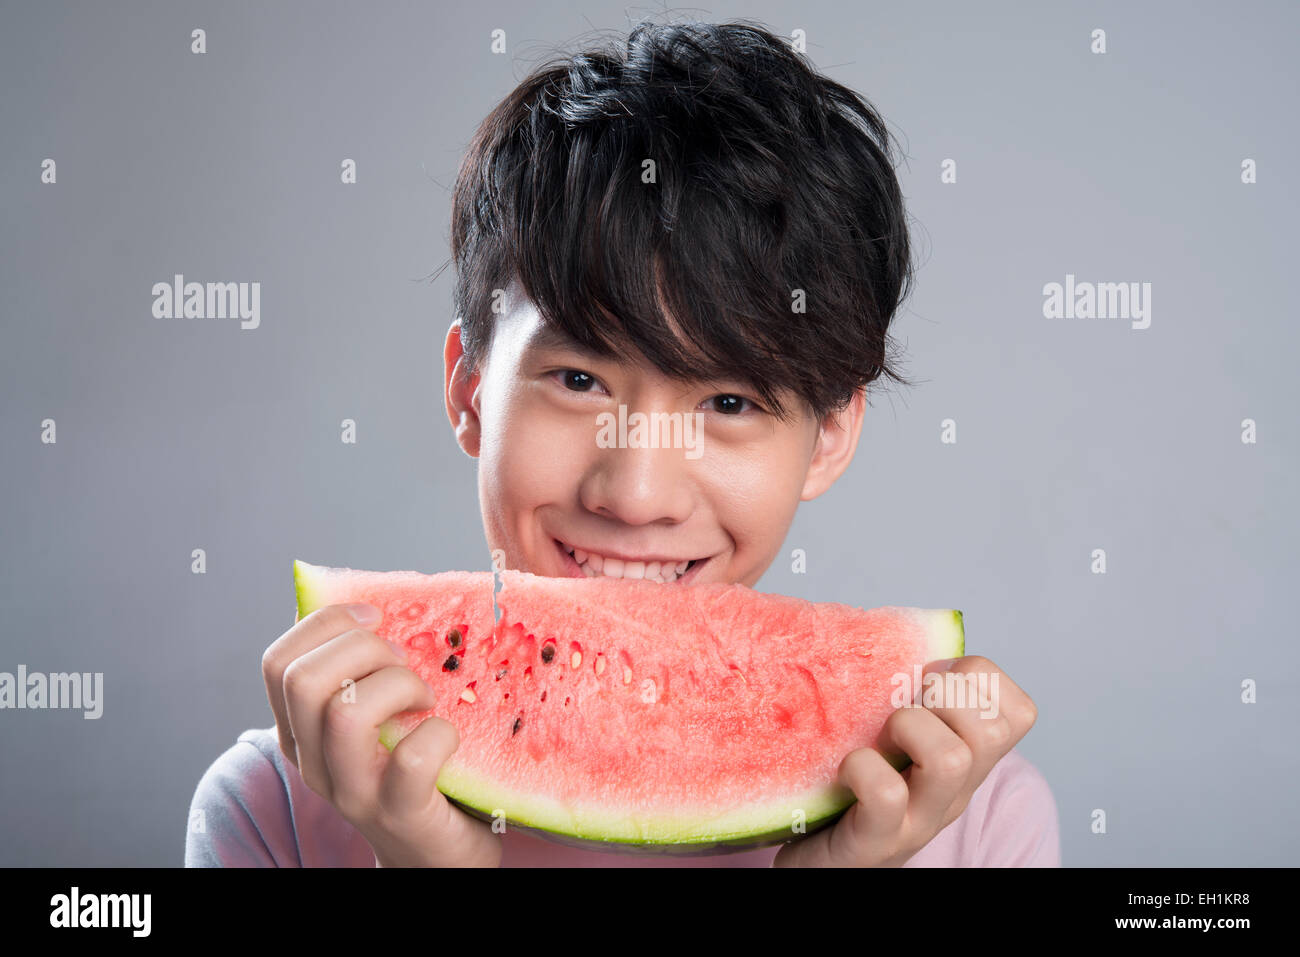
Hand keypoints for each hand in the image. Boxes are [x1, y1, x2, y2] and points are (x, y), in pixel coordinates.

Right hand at [261, 602, 500, 866]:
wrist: (435, 857)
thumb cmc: (413, 773)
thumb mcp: (373, 721)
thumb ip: (362, 674)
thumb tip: (378, 606)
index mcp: (300, 733)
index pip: (276, 662)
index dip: (325, 624)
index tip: (374, 618)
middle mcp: (313, 763)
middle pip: (303, 680)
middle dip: (362, 648)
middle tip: (404, 661)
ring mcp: (352, 792)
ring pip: (345, 713)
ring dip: (397, 685)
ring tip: (424, 697)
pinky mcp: (400, 813)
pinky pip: (412, 759)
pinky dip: (439, 733)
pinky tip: (448, 735)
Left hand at [773, 655, 1036, 866]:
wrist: (822, 866)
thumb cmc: (851, 790)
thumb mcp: (890, 738)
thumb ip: (898, 690)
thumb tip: (876, 625)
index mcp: (965, 760)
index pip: (1019, 709)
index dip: (978, 675)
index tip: (929, 678)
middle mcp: (954, 793)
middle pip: (992, 729)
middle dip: (944, 696)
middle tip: (903, 706)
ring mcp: (920, 822)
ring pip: (951, 759)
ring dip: (908, 727)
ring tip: (879, 737)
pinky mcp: (876, 845)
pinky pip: (887, 795)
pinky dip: (863, 768)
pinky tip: (845, 768)